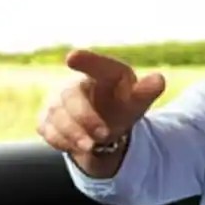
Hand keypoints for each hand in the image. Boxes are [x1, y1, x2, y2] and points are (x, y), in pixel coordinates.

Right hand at [38, 49, 165, 164]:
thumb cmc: (121, 107)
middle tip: (103, 135)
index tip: (72, 58)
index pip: (96, 65)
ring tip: (91, 146)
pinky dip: (62, 141)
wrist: (103, 127)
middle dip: (85, 117)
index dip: (86, 61)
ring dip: (73, 133)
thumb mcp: (137, 102)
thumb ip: (147, 92)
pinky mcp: (46, 118)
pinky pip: (47, 130)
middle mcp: (75, 84)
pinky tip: (77, 145)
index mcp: (103, 74)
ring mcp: (56, 101)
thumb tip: (158, 80)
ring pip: (56, 116)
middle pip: (71, 96)